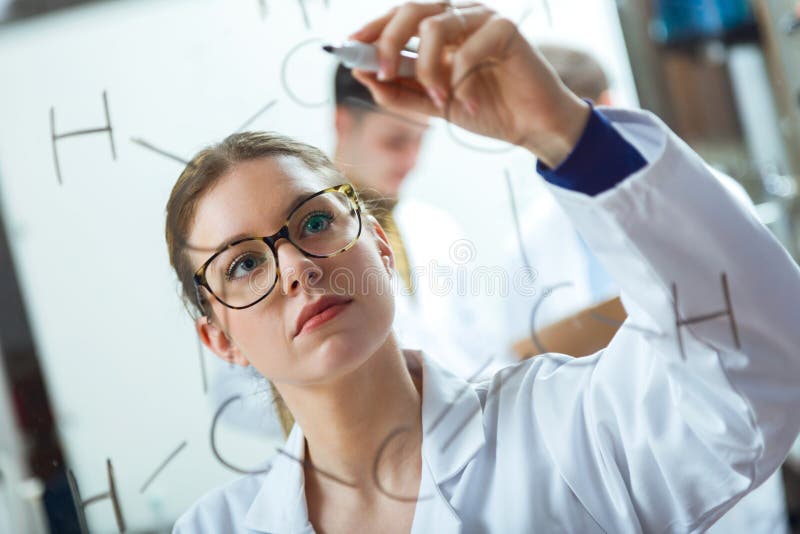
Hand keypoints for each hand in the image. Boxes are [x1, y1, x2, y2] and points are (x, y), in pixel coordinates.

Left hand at [349, 2, 590, 167]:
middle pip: (411, 9)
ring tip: (438, 99)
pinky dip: (460, 83)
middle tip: (379, 72)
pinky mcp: (506, 29)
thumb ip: (400, 91)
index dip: (371, 28)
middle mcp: (459, 16)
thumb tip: (362, 74)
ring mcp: (483, 18)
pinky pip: (467, 49)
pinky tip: (468, 106)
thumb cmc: (485, 109)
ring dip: (426, 68)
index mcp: (441, 28)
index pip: (399, 16)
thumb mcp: (433, 105)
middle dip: (387, 40)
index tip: (346, 48)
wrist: (531, 127)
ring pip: (435, 25)